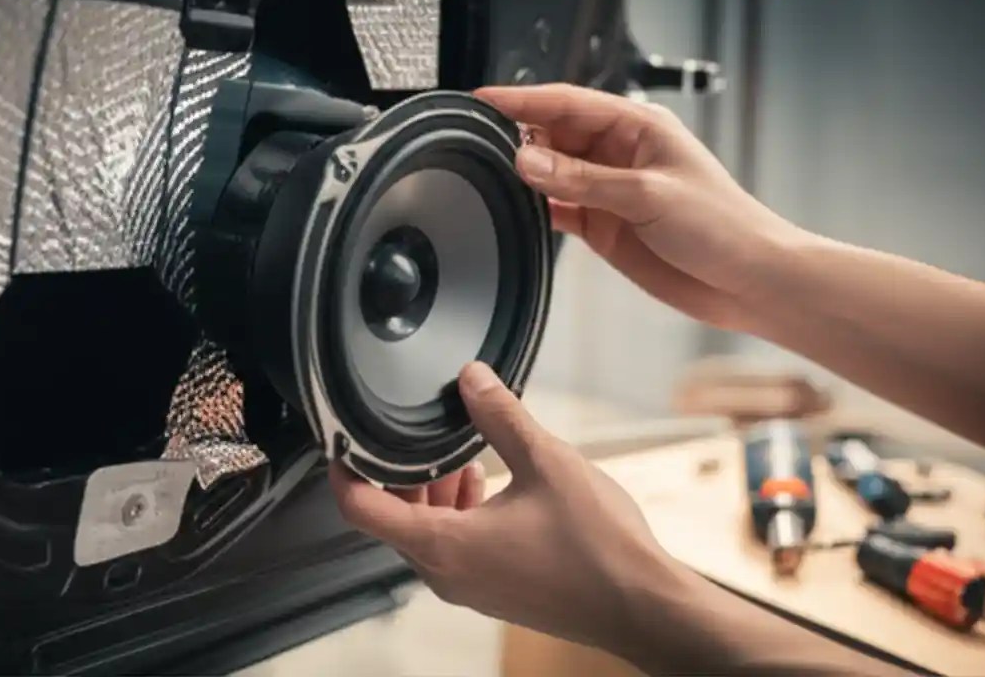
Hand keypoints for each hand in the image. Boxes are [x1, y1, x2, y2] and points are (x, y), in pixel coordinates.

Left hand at [329, 362, 682, 656]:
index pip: (360, 507)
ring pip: (425, 532)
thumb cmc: (598, 548)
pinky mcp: (493, 590)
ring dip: (434, 492)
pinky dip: (458, 514)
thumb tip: (472, 378)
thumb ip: (499, 416)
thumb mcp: (545, 462)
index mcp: (443, 546)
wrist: (643, 607)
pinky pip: (454, 547)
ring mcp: (470, 587)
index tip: (341, 440)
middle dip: (402, 473)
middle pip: (393, 517)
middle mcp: (447, 574)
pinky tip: (491, 486)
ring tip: (465, 457)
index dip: (342, 468)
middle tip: (424, 438)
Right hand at [476, 83, 809, 330]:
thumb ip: (582, 180)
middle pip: (554, 134)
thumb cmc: (723, 226)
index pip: (566, 102)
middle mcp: (619, 153)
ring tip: (491, 178)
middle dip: (519, 138)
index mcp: (636, 126)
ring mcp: (609, 190)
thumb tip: (527, 160)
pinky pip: (558, 208)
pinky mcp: (604, 225)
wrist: (748, 281)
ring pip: (551, 172)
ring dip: (525, 175)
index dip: (522, 101)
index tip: (483, 102)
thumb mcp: (647, 195)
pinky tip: (518, 210)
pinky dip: (536, 209)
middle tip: (479, 146)